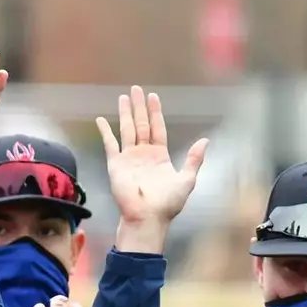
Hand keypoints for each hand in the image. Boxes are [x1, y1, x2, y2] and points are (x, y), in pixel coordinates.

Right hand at [96, 86, 208, 254]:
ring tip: (123, 97)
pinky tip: (101, 119)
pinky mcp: (116, 164)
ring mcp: (129, 158)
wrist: (148, 217)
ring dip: (125, 113)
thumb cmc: (167, 203)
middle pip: (141, 124)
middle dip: (139, 107)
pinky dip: (105, 131)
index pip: (157, 128)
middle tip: (136, 89)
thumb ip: (194, 159)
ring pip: (127, 129)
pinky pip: (110, 144)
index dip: (156, 112)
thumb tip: (205, 140)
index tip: (153, 97)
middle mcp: (143, 154)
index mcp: (159, 156)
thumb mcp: (187, 180)